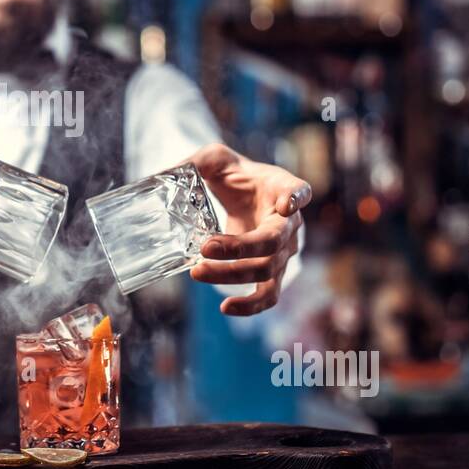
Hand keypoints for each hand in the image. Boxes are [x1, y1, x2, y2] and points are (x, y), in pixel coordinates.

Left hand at [184, 143, 311, 316]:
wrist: (245, 195)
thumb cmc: (235, 175)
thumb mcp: (217, 160)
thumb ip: (200, 162)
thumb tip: (170, 173)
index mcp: (282, 188)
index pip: (298, 191)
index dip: (295, 199)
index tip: (284, 204)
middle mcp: (290, 222)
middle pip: (274, 240)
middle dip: (238, 248)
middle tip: (204, 247)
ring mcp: (283, 250)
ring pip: (267, 270)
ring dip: (232, 274)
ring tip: (197, 271)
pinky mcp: (272, 271)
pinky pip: (269, 295)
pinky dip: (250, 305)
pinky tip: (226, 308)